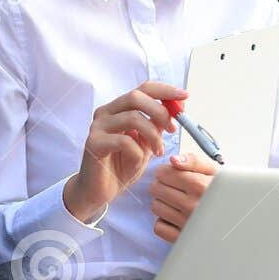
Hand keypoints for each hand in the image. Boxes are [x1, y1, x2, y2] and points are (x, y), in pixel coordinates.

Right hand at [63, 80, 186, 222]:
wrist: (100, 190)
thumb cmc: (122, 165)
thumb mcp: (147, 143)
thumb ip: (158, 124)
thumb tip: (179, 105)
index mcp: (118, 108)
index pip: (143, 89)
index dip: (165, 90)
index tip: (185, 96)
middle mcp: (105, 112)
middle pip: (135, 97)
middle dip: (159, 111)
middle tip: (172, 128)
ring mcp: (97, 127)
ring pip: (132, 118)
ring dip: (153, 135)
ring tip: (159, 151)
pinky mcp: (94, 143)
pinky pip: (124, 141)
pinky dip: (138, 152)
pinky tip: (139, 161)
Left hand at [150, 149, 218, 242]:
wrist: (239, 221)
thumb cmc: (225, 194)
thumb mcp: (216, 172)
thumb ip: (194, 161)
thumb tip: (173, 160)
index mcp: (200, 186)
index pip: (165, 173)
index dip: (164, 171)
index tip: (170, 173)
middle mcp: (192, 206)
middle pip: (156, 189)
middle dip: (162, 185)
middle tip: (173, 187)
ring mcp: (186, 224)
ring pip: (155, 207)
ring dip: (162, 202)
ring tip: (176, 202)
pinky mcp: (182, 239)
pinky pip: (159, 227)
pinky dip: (164, 222)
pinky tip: (175, 217)